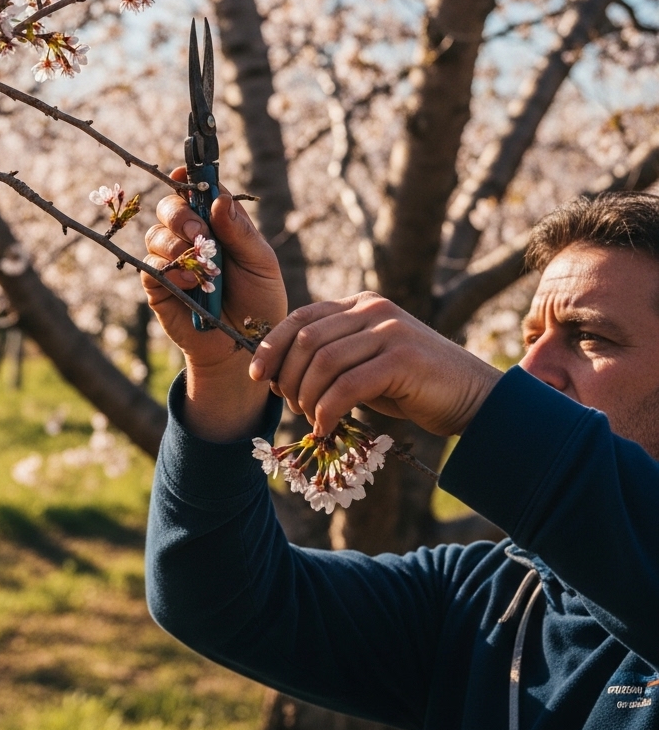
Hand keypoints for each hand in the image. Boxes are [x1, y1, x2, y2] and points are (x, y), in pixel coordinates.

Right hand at [142, 167, 286, 439]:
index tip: (184, 174)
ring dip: (176, 245)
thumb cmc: (259, 301)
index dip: (189, 177)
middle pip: (170, 206)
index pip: (198, 190)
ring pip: (156, 234)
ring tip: (200, 265)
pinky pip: (151, 266)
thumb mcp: (261, 264)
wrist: (244, 346)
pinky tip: (191, 283)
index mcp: (217, 223)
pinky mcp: (158, 285)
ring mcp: (171, 260)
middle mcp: (190, 236)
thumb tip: (219, 199)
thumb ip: (241, 232)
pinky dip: (171, 271)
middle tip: (200, 234)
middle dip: (181, 215)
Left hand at [249, 292, 501, 437]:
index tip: (257, 375)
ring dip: (307, 396)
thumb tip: (275, 375)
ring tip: (310, 418)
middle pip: (306, 340)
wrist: (472, 398)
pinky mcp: (402, 359)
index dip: (272, 346)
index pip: (301, 317)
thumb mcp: (364, 363)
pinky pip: (346, 385)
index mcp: (361, 304)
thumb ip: (329, 359)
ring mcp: (389, 331)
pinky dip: (327, 410)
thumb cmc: (411, 386)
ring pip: (322, 362)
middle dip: (288, 377)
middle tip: (289, 405)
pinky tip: (326, 425)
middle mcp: (374, 309)